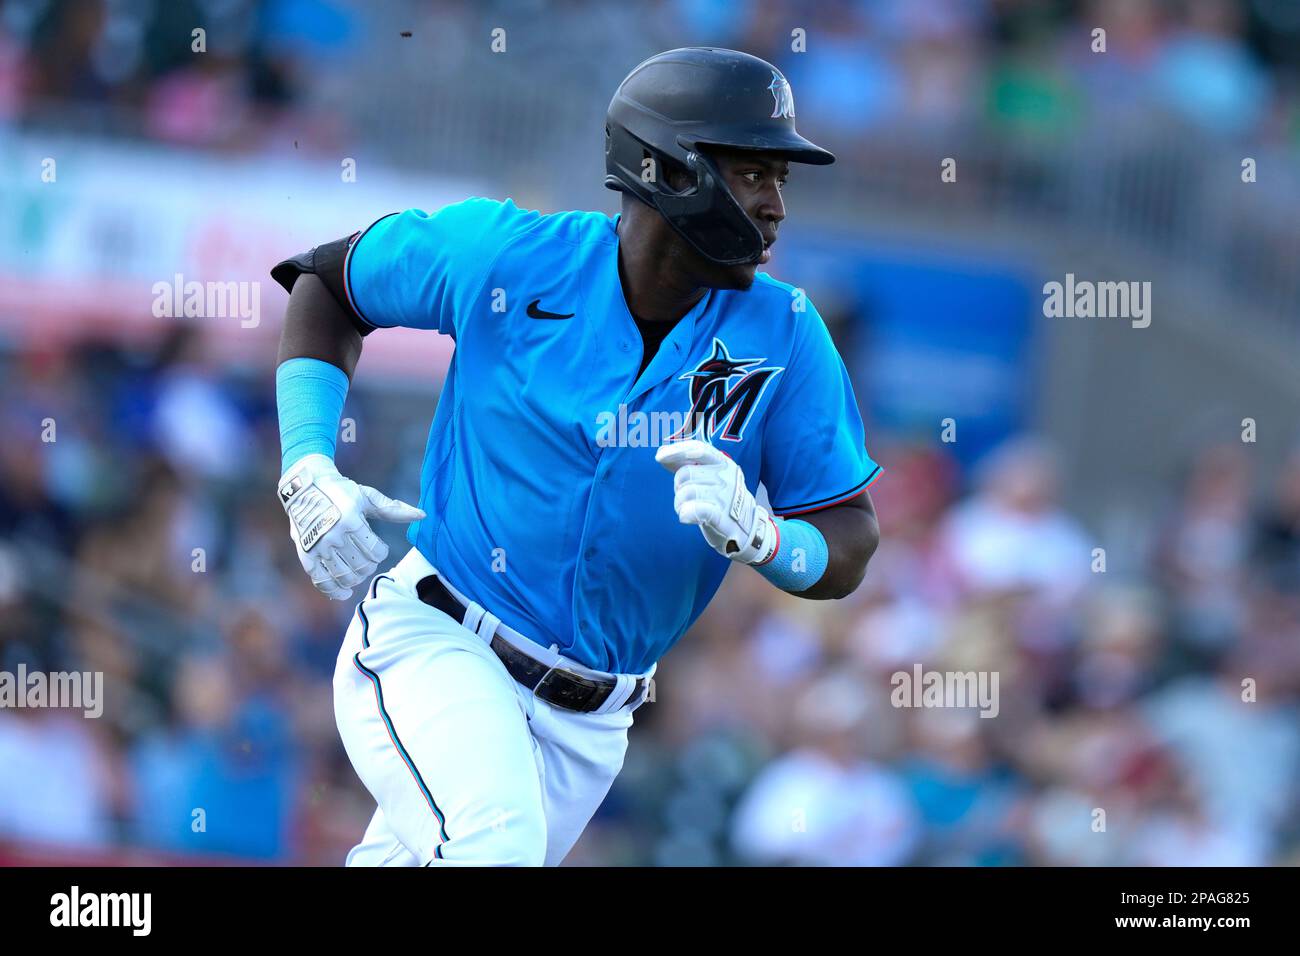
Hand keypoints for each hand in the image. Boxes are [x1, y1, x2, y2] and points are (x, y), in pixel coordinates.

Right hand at [278, 453, 424, 599]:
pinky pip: (321, 580)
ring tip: (358, 571)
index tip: (377, 547)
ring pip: (345, 576)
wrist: (303, 487)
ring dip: (356, 578)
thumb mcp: (367, 497)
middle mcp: (333, 535)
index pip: (376, 551)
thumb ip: (393, 509)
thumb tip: (423, 515)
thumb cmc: (341, 491)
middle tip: (368, 559)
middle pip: (362, 566)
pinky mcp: (305, 554)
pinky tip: (344, 593)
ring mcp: (318, 546)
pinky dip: (334, 591)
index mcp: (351, 520)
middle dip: (369, 566)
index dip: (381, 552)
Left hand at [654, 439, 776, 564]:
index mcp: (724, 463)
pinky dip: (686, 512)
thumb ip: (690, 464)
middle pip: (685, 473)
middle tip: (686, 498)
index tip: (659, 457)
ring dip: (680, 504)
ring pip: (686, 493)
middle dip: (678, 487)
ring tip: (689, 510)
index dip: (677, 451)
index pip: (699, 449)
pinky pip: (697, 509)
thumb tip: (661, 453)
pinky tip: (685, 516)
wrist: (748, 528)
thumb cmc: (723, 500)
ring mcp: (725, 496)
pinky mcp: (722, 516)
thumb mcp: (712, 477)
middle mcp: (726, 476)